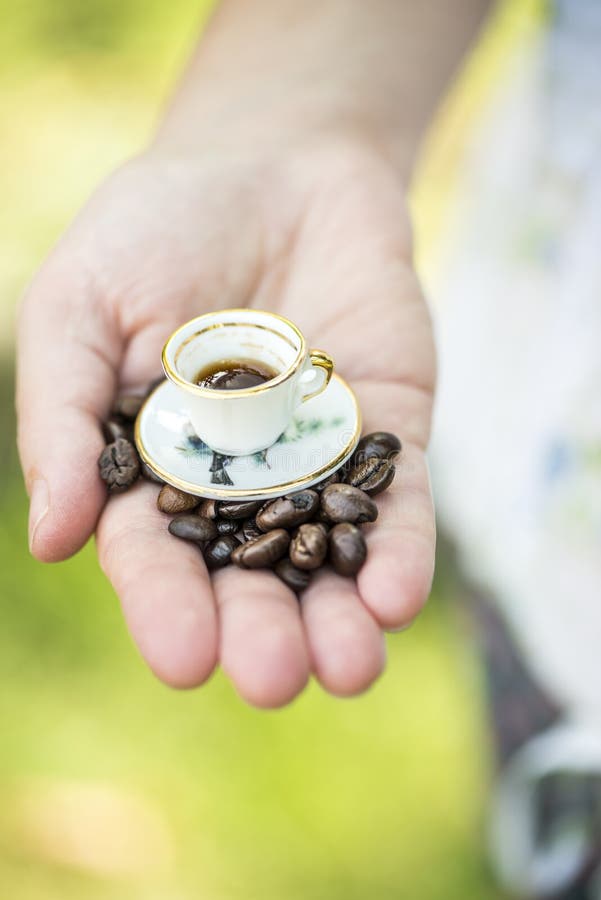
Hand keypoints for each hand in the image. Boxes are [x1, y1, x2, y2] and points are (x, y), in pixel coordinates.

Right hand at [17, 136, 434, 705]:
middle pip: (250, 576)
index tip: (185, 657)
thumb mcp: (78, 308)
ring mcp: (318, 467)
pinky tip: (397, 599)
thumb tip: (52, 541)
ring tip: (348, 669)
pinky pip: (401, 504)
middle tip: (273, 680)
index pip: (154, 555)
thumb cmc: (154, 232)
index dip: (167, 605)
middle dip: (262, 631)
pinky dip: (401, 549)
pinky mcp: (390, 440)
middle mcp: (237, 487)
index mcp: (152, 473)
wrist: (270, 164)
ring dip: (341, 618)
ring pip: (329, 560)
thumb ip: (62, 420)